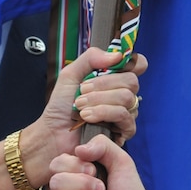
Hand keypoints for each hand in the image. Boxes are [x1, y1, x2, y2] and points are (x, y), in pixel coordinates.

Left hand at [0, 49, 144, 189]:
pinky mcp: (124, 132)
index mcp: (114, 80)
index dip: (131, 62)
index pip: (138, 65)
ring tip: (80, 108)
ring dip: (99, 100)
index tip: (113, 65)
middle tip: (82, 92)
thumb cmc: (61, 107)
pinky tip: (87, 118)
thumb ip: (91, 58)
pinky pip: (124, 117)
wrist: (53, 134)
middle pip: (132, 81)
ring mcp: (126, 114)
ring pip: (127, 98)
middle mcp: (123, 96)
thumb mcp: (70, 75)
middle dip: (104, 84)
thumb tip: (117, 55)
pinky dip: (103, 113)